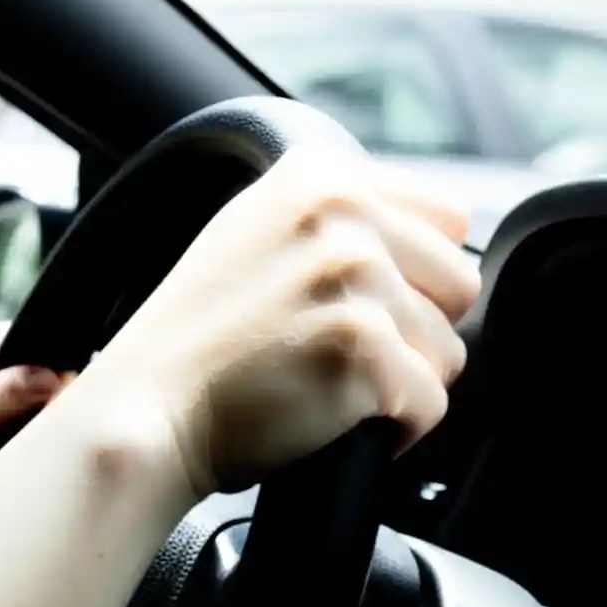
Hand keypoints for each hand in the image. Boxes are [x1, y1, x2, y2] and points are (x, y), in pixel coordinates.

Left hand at [0, 322, 65, 606]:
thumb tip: (48, 375)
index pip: (29, 337)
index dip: (59, 365)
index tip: (78, 402)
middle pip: (33, 372)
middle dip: (54, 402)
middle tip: (62, 441)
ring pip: (26, 406)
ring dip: (38, 430)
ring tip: (42, 459)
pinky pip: (12, 434)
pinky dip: (22, 451)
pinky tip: (24, 473)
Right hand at [88, 146, 480, 493]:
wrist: (147, 410)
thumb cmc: (202, 340)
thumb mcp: (259, 233)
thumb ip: (341, 218)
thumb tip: (442, 233)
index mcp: (324, 176)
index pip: (449, 222)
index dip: (415, 278)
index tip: (357, 307)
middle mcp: (345, 213)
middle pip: (459, 286)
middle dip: (417, 331)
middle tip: (343, 352)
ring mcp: (356, 277)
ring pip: (449, 351)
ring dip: (401, 383)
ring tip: (327, 383)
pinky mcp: (364, 347)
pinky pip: (431, 406)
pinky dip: (394, 430)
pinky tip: (332, 417)